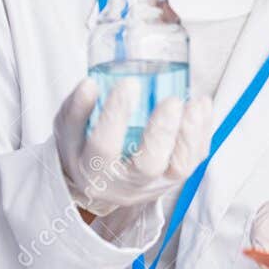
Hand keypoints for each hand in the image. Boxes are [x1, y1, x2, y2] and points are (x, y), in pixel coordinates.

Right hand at [54, 78, 210, 216]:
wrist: (99, 183)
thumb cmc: (83, 150)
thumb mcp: (67, 132)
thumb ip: (76, 110)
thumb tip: (91, 85)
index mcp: (93, 172)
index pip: (104, 147)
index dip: (115, 117)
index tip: (127, 84)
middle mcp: (126, 185)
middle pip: (148, 165)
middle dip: (162, 132)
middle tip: (171, 101)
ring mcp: (155, 185)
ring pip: (180, 167)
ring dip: (191, 134)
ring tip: (195, 103)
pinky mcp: (175, 178)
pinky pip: (194, 159)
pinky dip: (201, 133)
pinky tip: (201, 106)